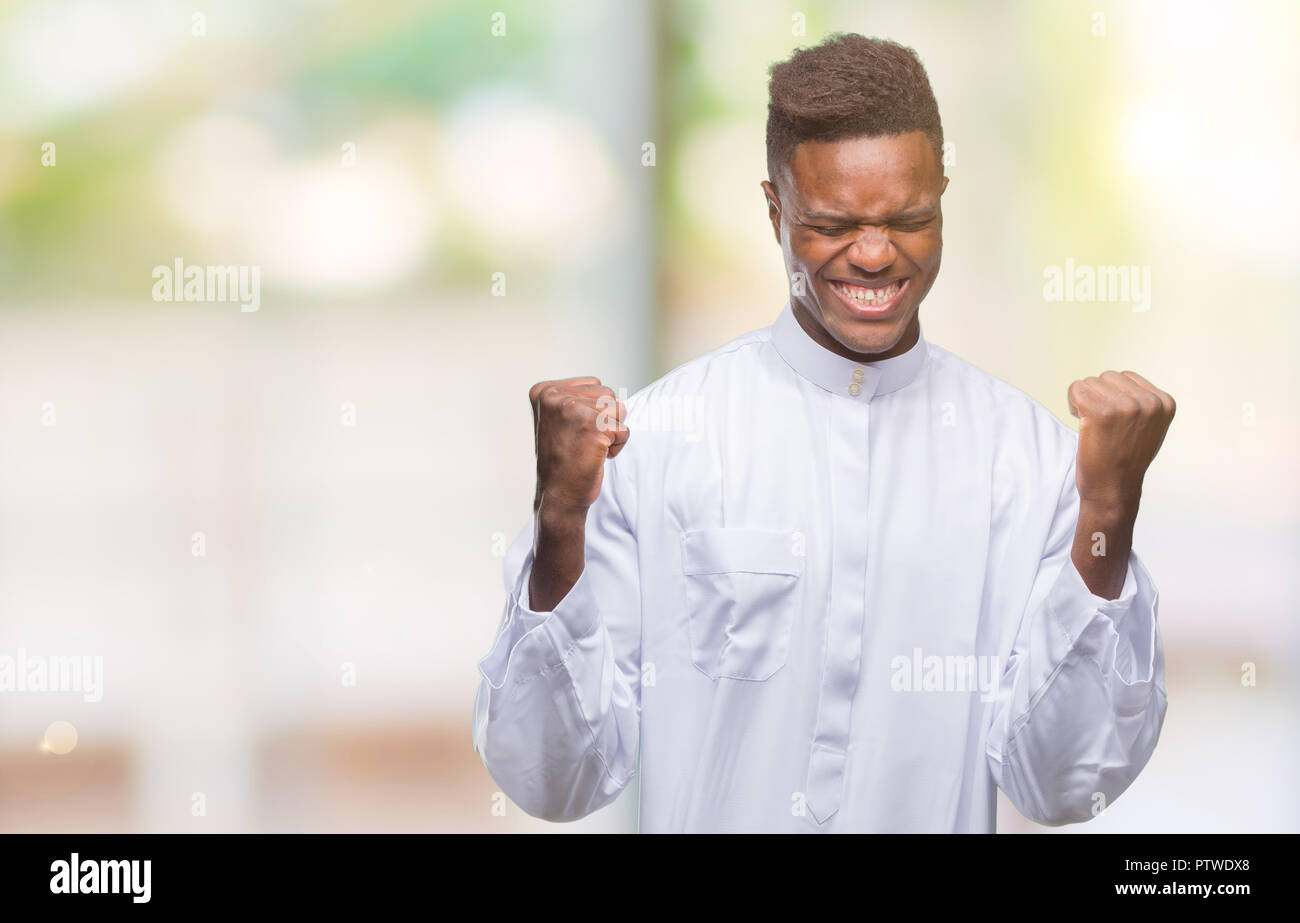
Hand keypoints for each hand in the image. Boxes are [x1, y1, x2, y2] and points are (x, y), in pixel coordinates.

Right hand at [529, 377, 628, 515]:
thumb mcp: (559, 419)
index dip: (593, 412)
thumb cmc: (563, 459)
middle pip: (608, 394)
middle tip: (582, 441)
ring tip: (588, 447)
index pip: (594, 385)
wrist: (559, 495)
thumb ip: (577, 399)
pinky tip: (596, 456)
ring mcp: (574, 410)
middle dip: (605, 419)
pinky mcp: (594, 427)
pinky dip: (616, 447)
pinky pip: (624, 430)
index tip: (572, 431)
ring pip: (619, 409)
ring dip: (611, 432)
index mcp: (544, 392)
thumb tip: (616, 398)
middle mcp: (555, 397)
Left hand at [1067, 370, 1174, 507]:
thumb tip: (1121, 379)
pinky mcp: (1102, 412)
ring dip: (1084, 402)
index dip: (1113, 397)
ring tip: (1094, 427)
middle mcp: (1150, 402)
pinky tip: (1082, 424)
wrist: (1113, 490)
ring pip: (1090, 382)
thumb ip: (1143, 403)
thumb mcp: (1148, 426)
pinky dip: (1072, 404)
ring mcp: (1127, 407)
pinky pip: (1076, 389)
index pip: (1125, 378)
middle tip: (1101, 426)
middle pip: (1107, 377)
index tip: (1115, 422)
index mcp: (1164, 403)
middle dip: (1097, 397)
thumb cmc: (1125, 459)